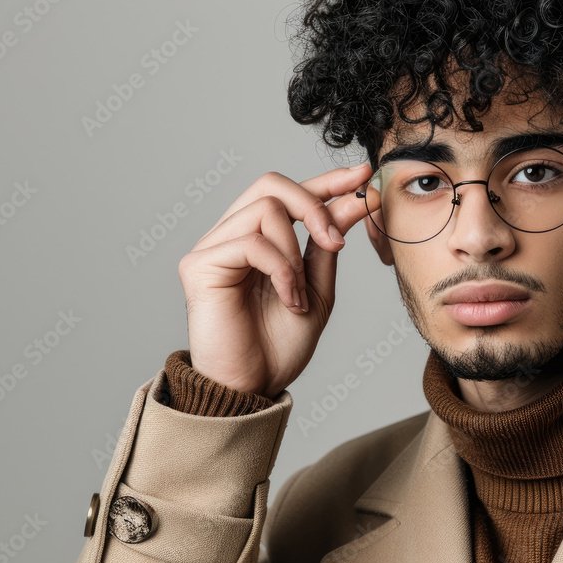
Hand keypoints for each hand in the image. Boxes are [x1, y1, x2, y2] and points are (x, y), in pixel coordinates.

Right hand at [177, 163, 374, 398]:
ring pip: (265, 209)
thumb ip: (328, 242)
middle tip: (335, 243)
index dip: (326, 180)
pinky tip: (289, 299)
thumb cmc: (279, 345)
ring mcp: (212, 248)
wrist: (254, 387)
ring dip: (296, 251)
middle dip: (314, 205)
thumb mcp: (318, 287)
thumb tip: (355, 196)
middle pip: (271, 184)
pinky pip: (251, 241)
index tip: (362, 175)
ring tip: (300, 292)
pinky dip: (282, 269)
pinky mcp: (199, 265)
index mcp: (258, 239)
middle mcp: (231, 236)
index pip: (288, 193)